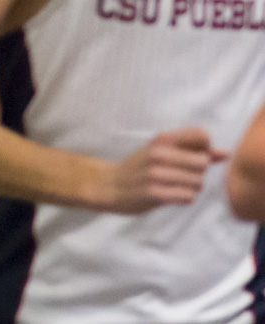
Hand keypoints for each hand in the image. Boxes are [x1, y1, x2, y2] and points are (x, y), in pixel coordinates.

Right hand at [97, 127, 227, 212]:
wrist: (109, 185)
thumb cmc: (140, 167)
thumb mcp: (162, 152)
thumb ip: (194, 151)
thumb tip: (225, 153)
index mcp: (161, 139)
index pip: (202, 136)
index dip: (205, 149)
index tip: (193, 156)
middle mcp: (158, 153)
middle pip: (203, 162)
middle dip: (198, 172)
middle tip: (183, 175)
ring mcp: (155, 173)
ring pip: (198, 182)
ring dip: (192, 187)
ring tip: (176, 186)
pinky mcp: (154, 193)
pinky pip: (188, 196)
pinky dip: (184, 198)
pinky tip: (172, 195)